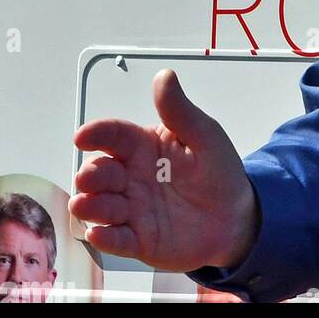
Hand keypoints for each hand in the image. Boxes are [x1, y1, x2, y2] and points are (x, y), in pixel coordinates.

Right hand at [70, 69, 260, 272]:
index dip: (96, 134)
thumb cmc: (217, 171)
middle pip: (99, 173)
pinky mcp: (138, 241)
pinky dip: (105, 238)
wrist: (236, 217)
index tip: (82, 136)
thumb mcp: (203, 135)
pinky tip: (98, 233)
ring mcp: (132, 210)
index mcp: (143, 147)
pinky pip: (116, 240)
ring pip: (100, 207)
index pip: (114, 136)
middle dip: (89, 175)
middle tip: (88, 177)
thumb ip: (179, 110)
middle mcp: (130, 177)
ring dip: (90, 205)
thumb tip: (164, 76)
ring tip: (86, 204)